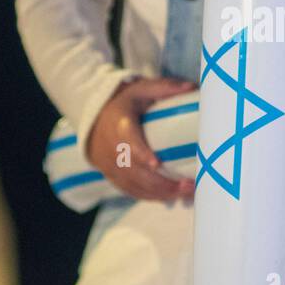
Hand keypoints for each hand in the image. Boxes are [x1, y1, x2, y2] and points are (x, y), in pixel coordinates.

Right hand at [85, 76, 197, 202]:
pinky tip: (170, 197)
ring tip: (186, 193)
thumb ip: (164, 88)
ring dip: (160, 193)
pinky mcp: (113, 176)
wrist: (93, 119)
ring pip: (134, 185)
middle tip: (188, 185)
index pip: (128, 141)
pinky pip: (131, 191)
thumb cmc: (124, 104)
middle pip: (135, 171)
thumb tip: (191, 87)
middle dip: (161, 182)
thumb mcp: (141, 90)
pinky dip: (150, 197)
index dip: (141, 154)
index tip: (157, 164)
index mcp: (119, 124)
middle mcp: (112, 148)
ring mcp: (110, 165)